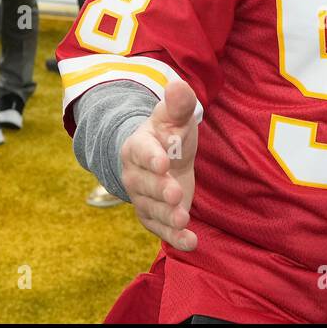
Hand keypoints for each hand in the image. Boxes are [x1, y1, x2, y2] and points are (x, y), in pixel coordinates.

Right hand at [119, 80, 198, 251]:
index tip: (163, 162)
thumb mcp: (174, 117)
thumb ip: (178, 104)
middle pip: (146, 185)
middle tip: (176, 194)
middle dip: (161, 190)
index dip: (152, 158)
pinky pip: (161, 230)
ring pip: (153, 210)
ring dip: (167, 217)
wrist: (163, 158)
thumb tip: (178, 84)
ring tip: (183, 220)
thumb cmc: (169, 134)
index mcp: (138, 147)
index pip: (142, 152)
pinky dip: (175, 238)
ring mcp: (144, 198)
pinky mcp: (155, 217)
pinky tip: (191, 243)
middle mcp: (136, 175)